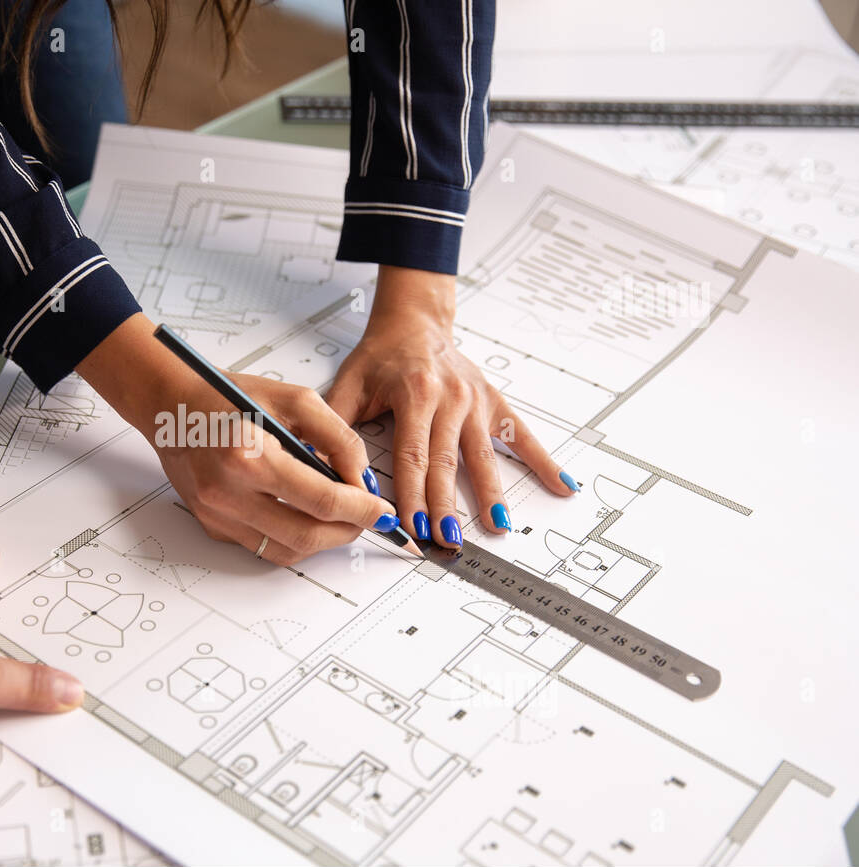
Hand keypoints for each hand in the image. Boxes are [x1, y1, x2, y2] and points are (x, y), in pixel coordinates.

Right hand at [77, 314, 402, 564]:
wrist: (172, 407)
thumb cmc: (228, 397)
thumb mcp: (294, 400)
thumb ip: (338, 439)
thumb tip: (363, 480)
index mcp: (248, 457)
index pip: (320, 500)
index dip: (361, 510)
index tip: (382, 511)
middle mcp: (227, 493)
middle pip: (306, 535)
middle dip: (347, 531)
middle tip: (367, 518)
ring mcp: (216, 515)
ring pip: (286, 550)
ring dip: (322, 540)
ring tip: (339, 518)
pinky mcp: (212, 526)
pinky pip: (263, 545)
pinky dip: (292, 536)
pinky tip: (302, 514)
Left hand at [325, 266, 577, 547]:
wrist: (415, 322)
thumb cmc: (382, 355)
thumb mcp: (349, 384)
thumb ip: (332, 425)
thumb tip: (310, 460)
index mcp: (415, 394)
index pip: (413, 455)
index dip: (413, 493)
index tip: (412, 524)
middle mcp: (450, 398)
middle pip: (447, 463)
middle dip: (446, 506)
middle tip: (447, 539)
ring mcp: (475, 401)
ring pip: (483, 456)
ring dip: (490, 494)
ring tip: (495, 527)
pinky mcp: (492, 402)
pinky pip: (521, 433)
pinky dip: (543, 460)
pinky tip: (562, 484)